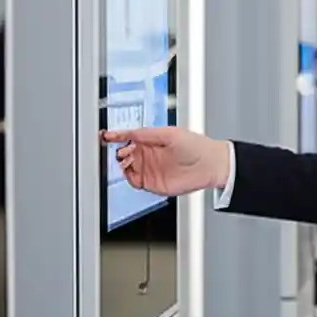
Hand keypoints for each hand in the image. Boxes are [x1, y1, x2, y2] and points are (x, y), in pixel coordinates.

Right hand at [101, 127, 230, 196]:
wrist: (209, 166)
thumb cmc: (195, 147)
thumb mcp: (169, 134)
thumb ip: (148, 134)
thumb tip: (130, 132)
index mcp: (151, 140)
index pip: (129, 137)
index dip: (117, 136)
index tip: (106, 135)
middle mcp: (148, 154)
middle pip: (124, 153)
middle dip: (119, 152)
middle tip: (120, 152)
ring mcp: (149, 169)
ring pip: (126, 168)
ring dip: (122, 165)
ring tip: (125, 162)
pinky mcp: (152, 183)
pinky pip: (134, 181)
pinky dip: (129, 178)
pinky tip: (130, 173)